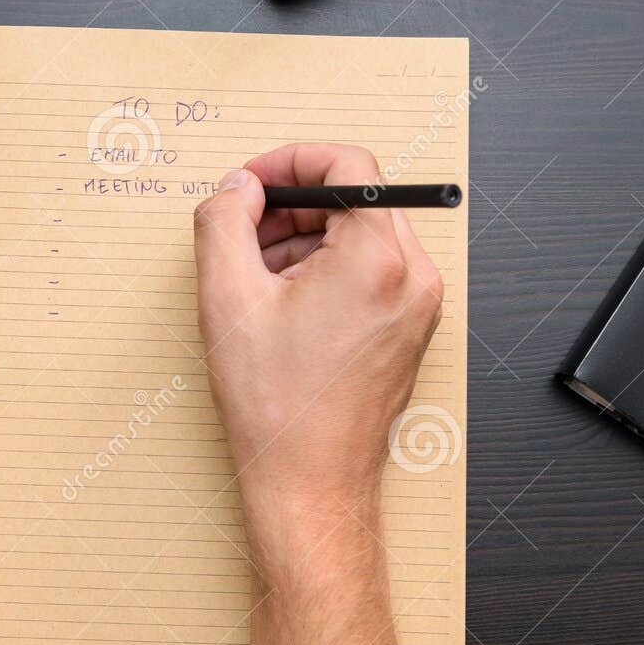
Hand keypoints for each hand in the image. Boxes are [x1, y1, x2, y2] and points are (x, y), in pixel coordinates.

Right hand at [193, 144, 442, 583]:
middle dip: (291, 207)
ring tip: (255, 279)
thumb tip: (237, 188)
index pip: (349, 164)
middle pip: (356, 198)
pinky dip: (325, 270)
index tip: (250, 185)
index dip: (290, 161)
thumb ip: (224, 221)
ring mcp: (419, 306)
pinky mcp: (409, 330)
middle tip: (241, 234)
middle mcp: (414, 276)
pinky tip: (281, 306)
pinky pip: (370, 271)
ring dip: (304, 240)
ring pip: (361, 235)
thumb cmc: (275, 405)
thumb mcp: (226, 298)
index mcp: (379, 258)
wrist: (308, 483)